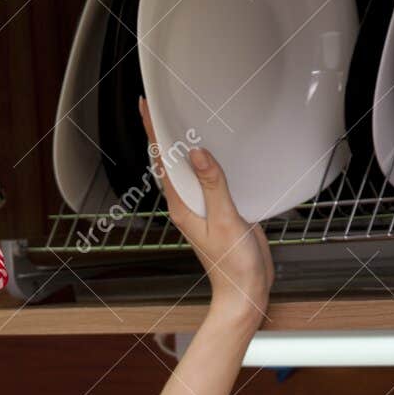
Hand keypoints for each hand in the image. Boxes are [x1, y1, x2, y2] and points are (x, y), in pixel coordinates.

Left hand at [139, 97, 274, 330]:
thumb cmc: (233, 267)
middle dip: (166, 132)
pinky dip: (210, 162)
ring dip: (187, 145)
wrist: (246, 293)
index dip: (154, 132)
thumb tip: (197, 153)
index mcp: (182, 207)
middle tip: (163, 102)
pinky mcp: (219, 211)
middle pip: (172, 162)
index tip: (147, 107)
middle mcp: (188, 206)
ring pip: (191, 169)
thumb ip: (213, 186)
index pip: (162, 162)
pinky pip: (210, 180)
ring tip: (184, 117)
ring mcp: (203, 208)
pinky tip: (217, 151)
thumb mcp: (225, 222)